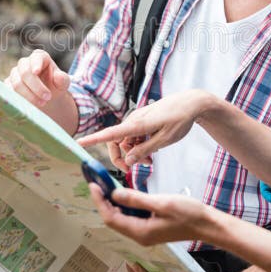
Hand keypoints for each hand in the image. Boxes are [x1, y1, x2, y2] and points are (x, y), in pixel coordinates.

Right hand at [5, 49, 69, 107]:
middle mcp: (25, 63)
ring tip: (42, 104)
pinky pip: (9, 92)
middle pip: (25, 72)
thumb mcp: (63, 83)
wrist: (46, 97)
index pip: (36, 57)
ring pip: (17, 84)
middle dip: (36, 87)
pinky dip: (19, 99)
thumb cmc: (55, 86)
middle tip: (48, 98)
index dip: (35, 64)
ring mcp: (15, 74)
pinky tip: (28, 105)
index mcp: (40, 57)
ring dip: (29, 96)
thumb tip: (58, 77)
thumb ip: (63, 79)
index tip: (36, 72)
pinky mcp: (8, 85)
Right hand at [78, 90, 215, 168]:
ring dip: (134, 153)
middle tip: (136, 168)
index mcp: (137, 124)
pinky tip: (152, 150)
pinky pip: (134, 136)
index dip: (93, 139)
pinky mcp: (143, 121)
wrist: (191, 103)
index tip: (79, 143)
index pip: (110, 134)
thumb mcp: (164, 140)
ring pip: (126, 141)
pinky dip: (139, 146)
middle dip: (122, 156)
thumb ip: (144, 151)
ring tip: (151, 161)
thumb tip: (127, 161)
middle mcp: (133, 121)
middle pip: (116, 141)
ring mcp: (138, 120)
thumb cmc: (179, 120)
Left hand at [88, 183, 210, 245]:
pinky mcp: (150, 227)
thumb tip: (114, 194)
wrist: (208, 225)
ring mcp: (145, 232)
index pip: (111, 217)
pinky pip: (131, 217)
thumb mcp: (161, 202)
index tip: (93, 184)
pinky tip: (123, 193)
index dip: (100, 201)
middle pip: (113, 219)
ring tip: (105, 184)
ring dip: (112, 202)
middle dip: (103, 200)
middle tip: (96, 181)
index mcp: (141, 232)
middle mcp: (140, 235)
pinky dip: (124, 204)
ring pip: (121, 218)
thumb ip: (136, 199)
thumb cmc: (189, 214)